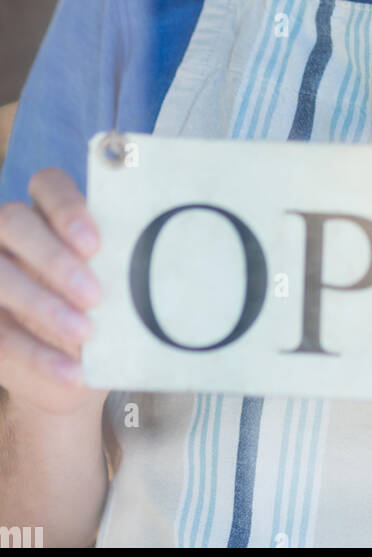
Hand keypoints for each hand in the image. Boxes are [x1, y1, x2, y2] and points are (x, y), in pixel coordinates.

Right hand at [0, 168, 105, 413]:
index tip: (96, 245)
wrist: (76, 370)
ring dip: (44, 304)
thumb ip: (127, 265)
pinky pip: (0, 335)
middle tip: (94, 294)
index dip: (67, 208)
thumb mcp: (120, 286)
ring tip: (86, 333)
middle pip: (14, 221)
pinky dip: (38, 356)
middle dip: (54, 257)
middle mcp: (11, 236)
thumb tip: (169, 263)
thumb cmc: (109, 311)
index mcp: (49, 214)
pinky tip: (73, 372)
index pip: (48, 185)